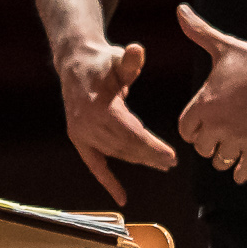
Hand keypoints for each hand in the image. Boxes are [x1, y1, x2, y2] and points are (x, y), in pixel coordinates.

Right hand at [55, 38, 175, 206]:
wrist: (74, 64)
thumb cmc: (102, 61)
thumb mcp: (117, 57)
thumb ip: (130, 60)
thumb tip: (137, 50)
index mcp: (99, 107)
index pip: (130, 133)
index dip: (152, 147)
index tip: (172, 156)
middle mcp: (88, 124)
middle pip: (125, 147)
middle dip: (150, 156)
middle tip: (172, 163)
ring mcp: (81, 133)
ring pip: (115, 154)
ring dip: (138, 161)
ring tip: (161, 166)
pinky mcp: (79, 139)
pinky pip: (95, 165)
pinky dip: (108, 182)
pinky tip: (122, 197)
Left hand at [175, 7, 246, 183]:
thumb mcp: (222, 47)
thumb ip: (197, 31)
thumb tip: (180, 8)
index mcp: (204, 103)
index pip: (186, 130)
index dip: (194, 129)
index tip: (203, 125)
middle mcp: (217, 123)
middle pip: (202, 148)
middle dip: (210, 143)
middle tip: (220, 136)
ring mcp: (239, 137)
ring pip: (221, 161)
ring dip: (225, 157)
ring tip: (233, 148)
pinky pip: (244, 170)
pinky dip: (242, 173)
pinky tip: (243, 170)